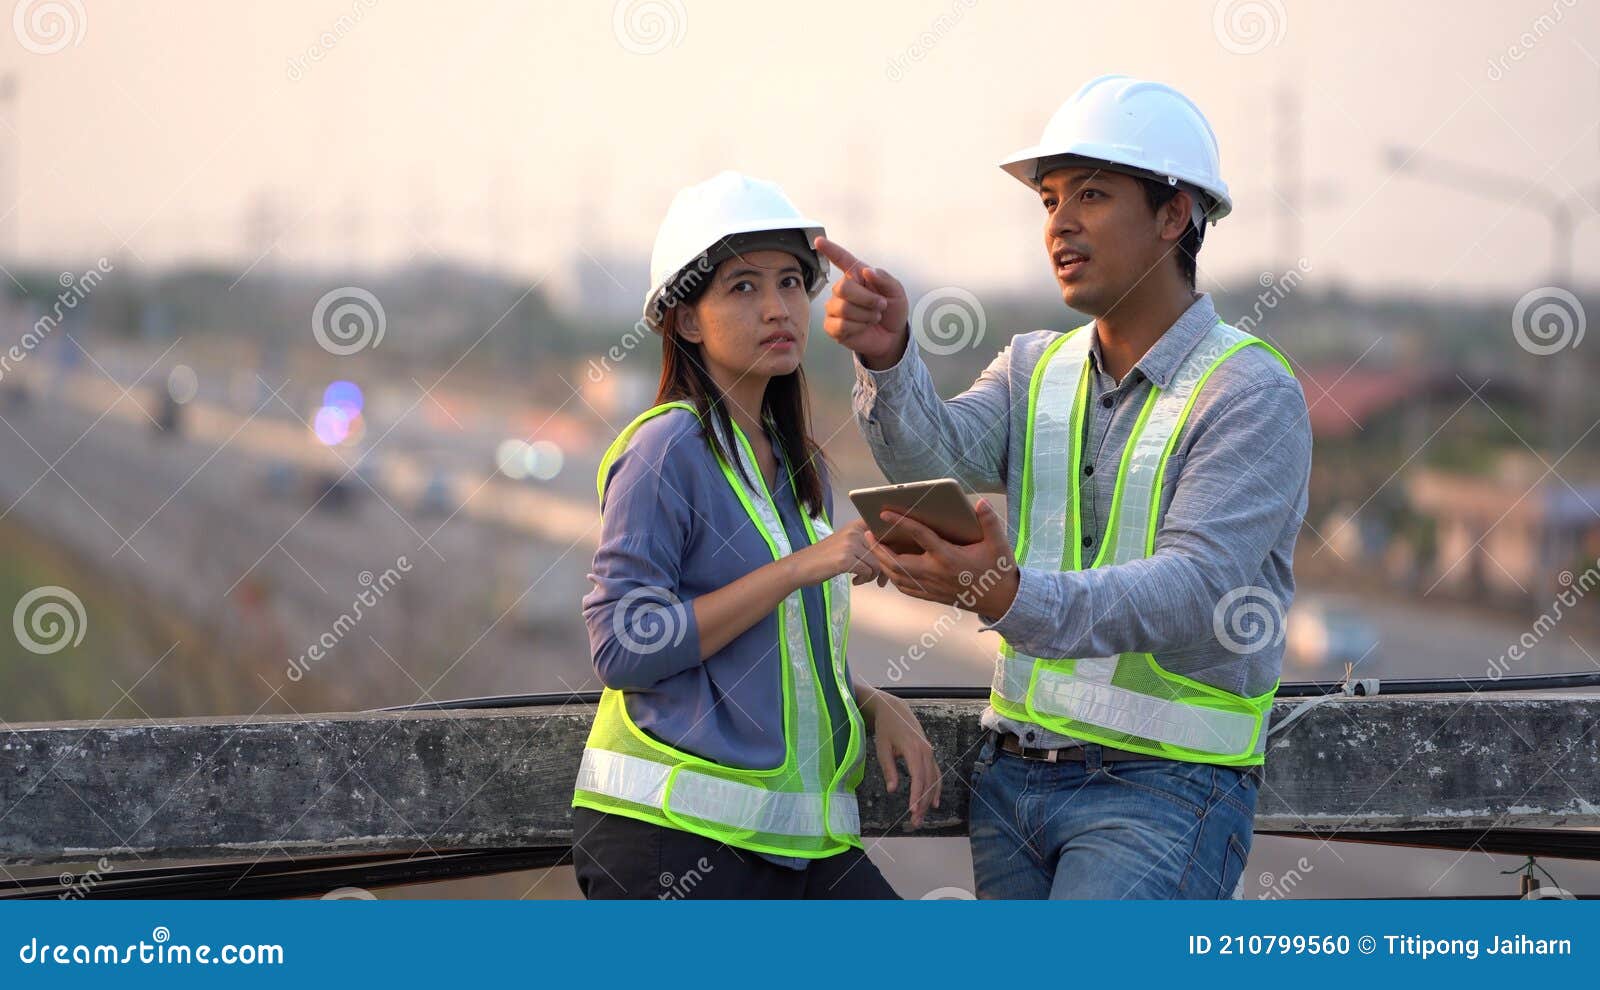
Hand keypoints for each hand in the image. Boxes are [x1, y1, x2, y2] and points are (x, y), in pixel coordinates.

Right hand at [790, 518, 884, 586]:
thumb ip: (865, 544)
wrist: (801, 567)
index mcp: (855, 525)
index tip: (889, 559)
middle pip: (882, 551)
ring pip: (877, 563)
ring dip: (873, 576)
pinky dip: (864, 580)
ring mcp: (850, 545)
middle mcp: (854, 532)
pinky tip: (855, 581)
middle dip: (883, 568)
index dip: (890, 545)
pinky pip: (867, 572)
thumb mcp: (845, 543)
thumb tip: (888, 556)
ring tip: (862, 579)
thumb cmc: (824, 558)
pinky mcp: (845, 559)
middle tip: (880, 580)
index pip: (883, 530)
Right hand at [814, 235, 909, 369]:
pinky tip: (862, 327)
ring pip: (843, 308)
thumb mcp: (897, 292)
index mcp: (857, 276)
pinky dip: (857, 327)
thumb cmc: (892, 310)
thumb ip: (885, 279)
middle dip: (866, 299)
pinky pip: (840, 325)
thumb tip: (867, 271)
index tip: (818, 240)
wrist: (892, 336)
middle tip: (880, 306)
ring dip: (865, 315)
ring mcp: (835, 308)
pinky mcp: (832, 326)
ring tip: (873, 317)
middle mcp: (843, 290)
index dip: (830, 249)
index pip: (841, 259)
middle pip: (842, 288)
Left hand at [859, 686, 940, 827]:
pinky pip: (936, 774)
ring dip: (929, 800)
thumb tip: (893, 790)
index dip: (917, 795)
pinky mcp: (929, 755)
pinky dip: (936, 789)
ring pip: (934, 780)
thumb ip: (889, 769)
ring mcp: (930, 753)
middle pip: (928, 782)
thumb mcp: (882, 748)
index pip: (919, 777)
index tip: (913, 810)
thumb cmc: (886, 729)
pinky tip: (934, 803)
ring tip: (921, 818)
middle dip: (923, 803)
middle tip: (915, 822)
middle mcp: (926, 752)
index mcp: (914, 750)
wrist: (895, 710)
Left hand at [866, 498, 1019, 619]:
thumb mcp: (998, 544)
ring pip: (898, 577)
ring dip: (882, 563)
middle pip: (898, 562)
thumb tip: (980, 502)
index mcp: (949, 557)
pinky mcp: (932, 596)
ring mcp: (932, 587)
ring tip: (874, 548)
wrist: (1002, 600)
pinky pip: (905, 588)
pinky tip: (889, 567)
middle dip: (879, 549)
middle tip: (868, 533)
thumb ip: (989, 522)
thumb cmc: (998, 569)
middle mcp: (936, 573)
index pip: (919, 536)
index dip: (901, 522)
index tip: (884, 513)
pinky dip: (893, 577)